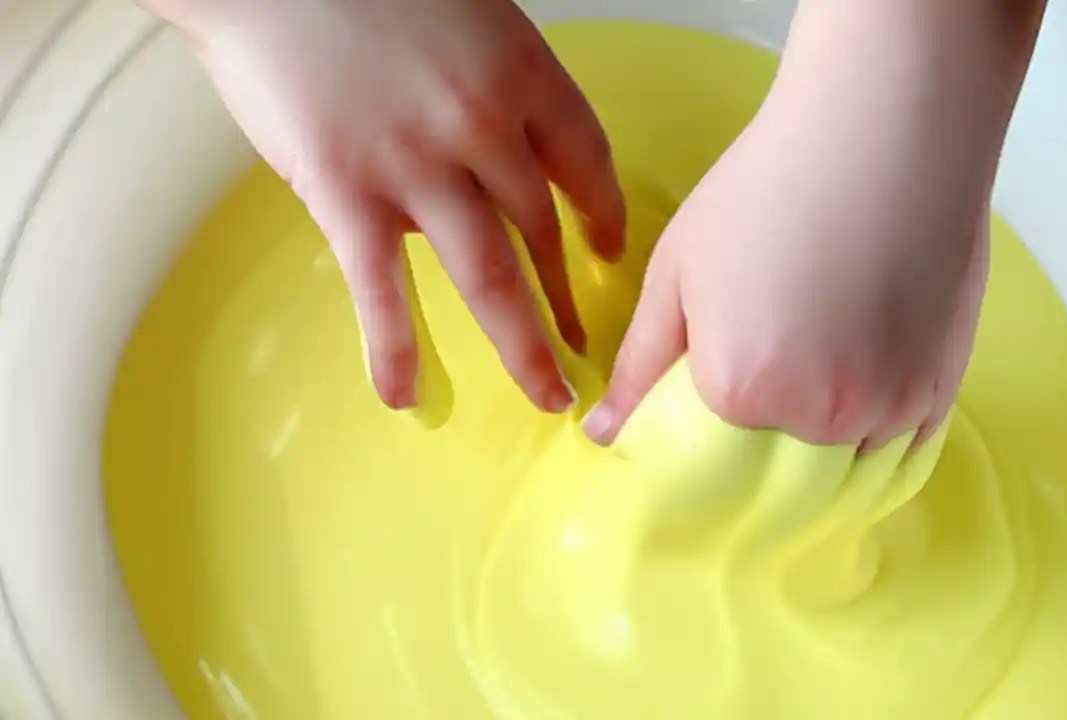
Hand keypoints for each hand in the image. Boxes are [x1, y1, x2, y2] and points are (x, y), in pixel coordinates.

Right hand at [144, 0, 624, 410]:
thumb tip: (497, 162)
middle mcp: (483, 125)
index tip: (609, 250)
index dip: (605, 215)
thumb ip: (494, 88)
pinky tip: (404, 395)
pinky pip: (382, 287)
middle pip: (543, 233)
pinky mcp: (346, 191)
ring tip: (548, 396)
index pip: (587, 162)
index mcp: (521, 73)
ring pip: (489, 275)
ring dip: (524, 344)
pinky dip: (394, 347)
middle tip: (583, 349)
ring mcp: (416, 163)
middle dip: (568, 299)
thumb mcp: (467, 19)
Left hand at [582, 102, 989, 447]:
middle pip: (770, 484)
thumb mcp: (678, 273)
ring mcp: (885, 412)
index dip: (693, 450)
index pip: (701, 470)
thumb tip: (604, 437)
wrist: (885, 134)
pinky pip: (893, 455)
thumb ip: (640, 366)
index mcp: (739, 393)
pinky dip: (866, 442)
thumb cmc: (767, 191)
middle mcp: (816, 420)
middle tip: (757, 390)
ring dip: (813, 459)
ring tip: (805, 388)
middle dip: (750, 464)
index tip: (698, 418)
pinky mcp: (938, 394)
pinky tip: (853, 392)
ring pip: (836, 478)